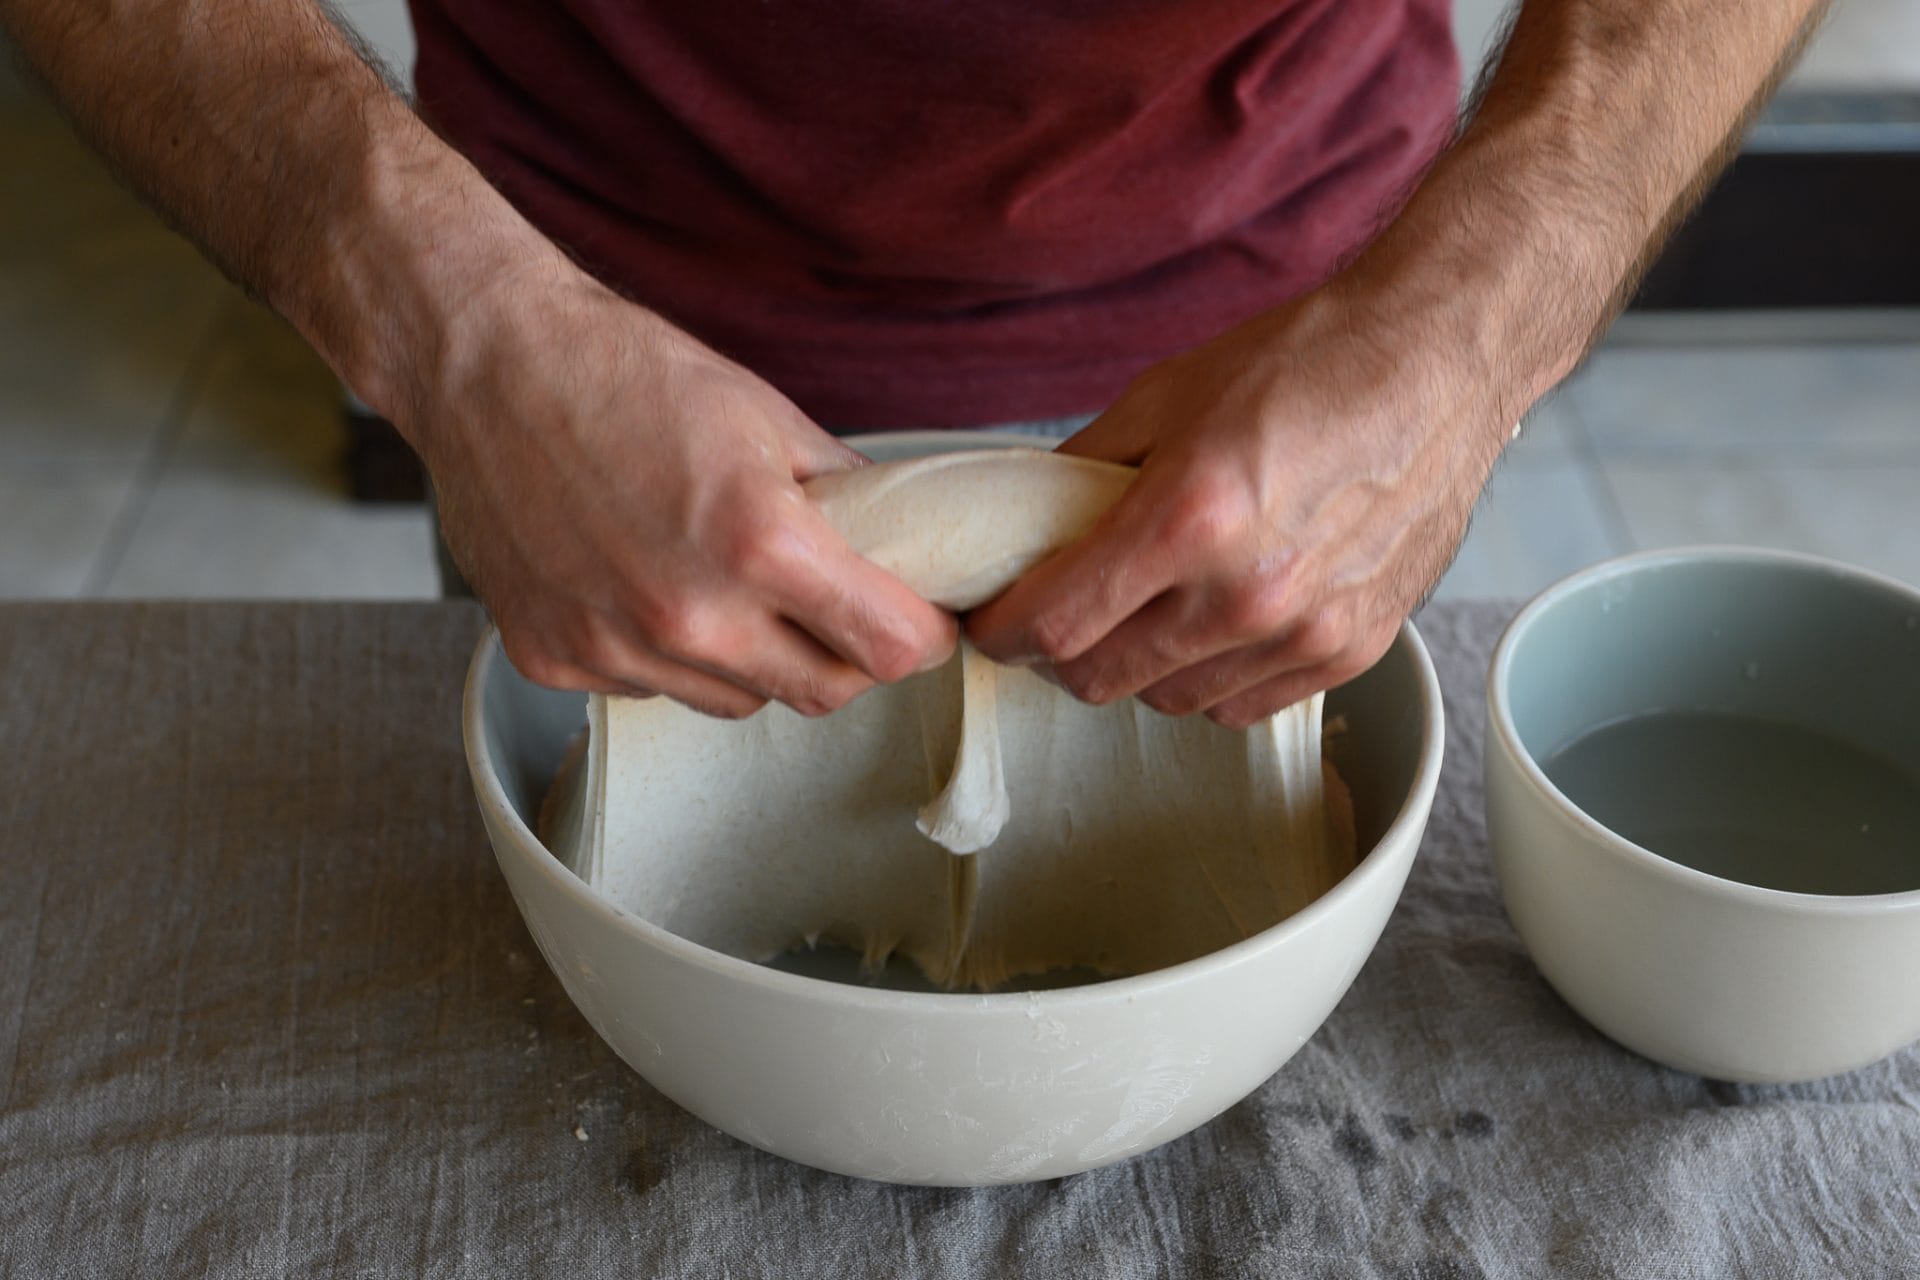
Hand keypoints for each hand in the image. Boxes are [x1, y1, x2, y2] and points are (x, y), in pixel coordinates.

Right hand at [412, 268, 956, 716]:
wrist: (484, 363)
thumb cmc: (626, 372)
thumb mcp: (769, 417)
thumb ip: (849, 497)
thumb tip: (908, 548)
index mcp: (759, 544)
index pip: (885, 649)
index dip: (921, 640)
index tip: (924, 626)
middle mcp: (689, 615)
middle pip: (820, 694)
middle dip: (850, 660)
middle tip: (844, 616)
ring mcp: (615, 648)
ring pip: (736, 700)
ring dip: (757, 660)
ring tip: (730, 585)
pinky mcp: (554, 661)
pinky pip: (652, 689)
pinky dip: (670, 656)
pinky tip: (648, 585)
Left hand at [968, 282, 1507, 726]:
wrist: (1438, 362)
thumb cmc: (1305, 364)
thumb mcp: (1165, 394)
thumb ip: (1082, 470)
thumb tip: (1022, 524)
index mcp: (1186, 519)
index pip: (1054, 624)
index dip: (1001, 633)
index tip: (989, 625)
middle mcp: (1245, 592)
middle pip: (1100, 679)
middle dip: (1059, 655)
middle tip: (1057, 617)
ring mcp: (1303, 631)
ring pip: (1169, 702)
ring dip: (1137, 668)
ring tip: (1145, 612)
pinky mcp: (1350, 651)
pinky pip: (1242, 706)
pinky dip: (1209, 678)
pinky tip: (1212, 625)